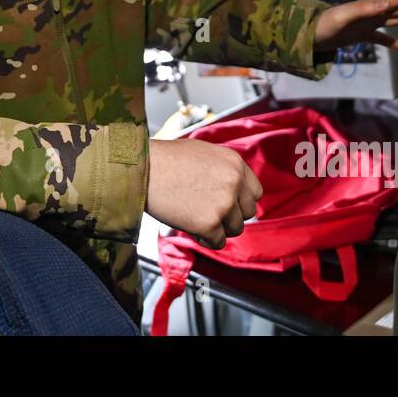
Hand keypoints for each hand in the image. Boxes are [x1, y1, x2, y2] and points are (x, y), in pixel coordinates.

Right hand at [146, 138, 261, 248]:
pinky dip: (205, 239)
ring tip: (196, 217)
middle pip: (247, 213)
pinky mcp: (209, 224)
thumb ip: (224, 170)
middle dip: (230, 216)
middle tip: (209, 213)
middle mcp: (234, 182)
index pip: (255, 193)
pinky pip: (218, 242)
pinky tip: (190, 226)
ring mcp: (223, 204)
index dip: (240, 201)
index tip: (228, 204)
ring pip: (235, 230)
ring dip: (218, 228)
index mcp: (235, 163)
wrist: (142, 169)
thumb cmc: (165, 160)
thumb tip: (233, 190)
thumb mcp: (203, 153)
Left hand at [312, 0, 397, 52]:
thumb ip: (365, 9)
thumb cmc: (323, 25)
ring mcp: (368, 24)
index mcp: (371, 7)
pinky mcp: (362, 35)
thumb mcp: (343, 16)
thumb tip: (386, 3)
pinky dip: (397, 41)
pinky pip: (384, 38)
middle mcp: (372, 13)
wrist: (307, 35)